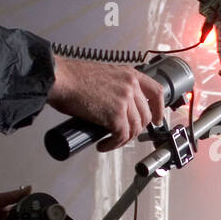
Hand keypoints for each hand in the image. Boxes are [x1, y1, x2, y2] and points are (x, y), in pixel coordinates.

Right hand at [48, 56, 165, 151]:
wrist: (61, 79)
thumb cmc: (73, 77)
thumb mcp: (104, 75)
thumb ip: (116, 87)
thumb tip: (116, 107)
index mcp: (129, 74)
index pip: (156, 92)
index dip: (159, 109)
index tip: (157, 119)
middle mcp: (130, 86)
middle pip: (145, 115)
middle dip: (135, 129)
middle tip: (123, 135)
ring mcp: (125, 100)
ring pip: (134, 128)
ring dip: (122, 139)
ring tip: (110, 141)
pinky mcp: (115, 115)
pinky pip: (121, 136)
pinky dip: (113, 144)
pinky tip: (103, 145)